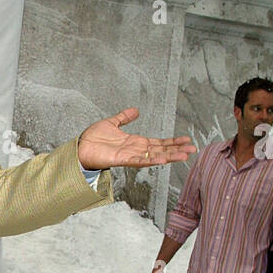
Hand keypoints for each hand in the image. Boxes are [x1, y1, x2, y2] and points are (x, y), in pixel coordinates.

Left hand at [78, 107, 195, 170]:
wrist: (80, 146)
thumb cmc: (93, 138)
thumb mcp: (112, 123)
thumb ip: (124, 117)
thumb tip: (135, 111)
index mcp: (135, 142)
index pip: (158, 143)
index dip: (172, 142)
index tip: (186, 140)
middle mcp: (135, 150)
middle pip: (161, 150)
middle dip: (177, 150)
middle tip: (193, 149)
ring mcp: (129, 156)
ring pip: (154, 156)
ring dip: (170, 156)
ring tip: (184, 155)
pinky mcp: (121, 160)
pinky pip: (139, 161)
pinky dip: (151, 160)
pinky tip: (162, 160)